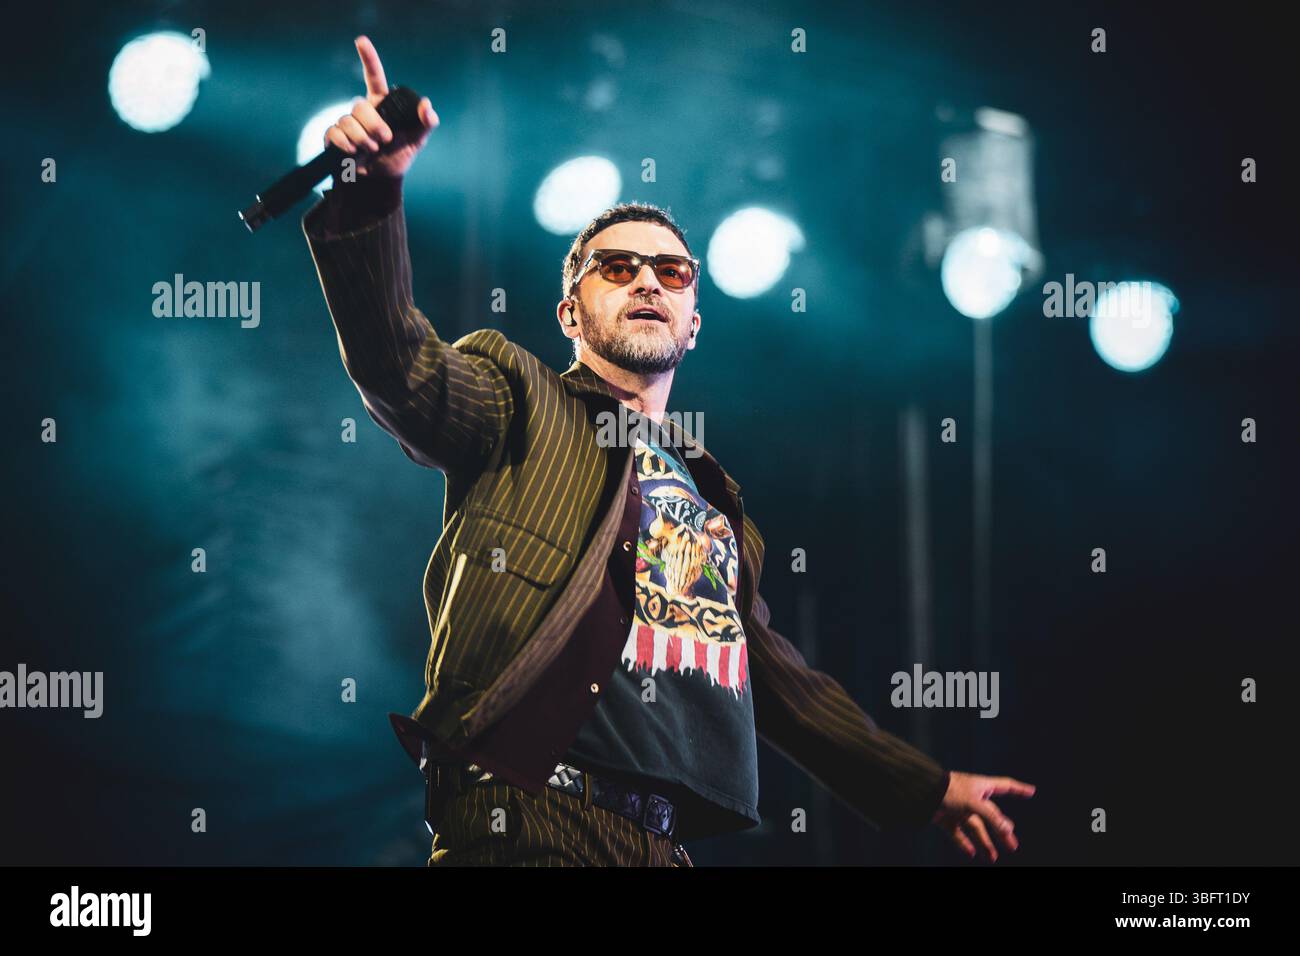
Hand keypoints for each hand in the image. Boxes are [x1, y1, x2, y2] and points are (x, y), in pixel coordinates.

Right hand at [324, 35, 438, 179]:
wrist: (380, 179)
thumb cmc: (399, 155)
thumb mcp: (417, 140)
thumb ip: (426, 123)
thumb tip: (427, 105)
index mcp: (381, 104)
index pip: (373, 76)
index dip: (368, 58)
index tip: (361, 41)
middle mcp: (362, 110)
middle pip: (361, 107)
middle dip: (374, 127)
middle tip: (385, 141)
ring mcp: (346, 122)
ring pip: (348, 121)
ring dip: (363, 140)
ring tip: (371, 150)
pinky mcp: (334, 136)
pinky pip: (335, 134)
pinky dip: (346, 145)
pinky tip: (354, 153)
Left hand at [930, 771, 1035, 861]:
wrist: (919, 791)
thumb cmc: (948, 789)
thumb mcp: (973, 802)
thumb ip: (991, 816)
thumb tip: (1008, 829)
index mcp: (981, 786)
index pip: (1005, 786)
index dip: (1019, 789)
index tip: (1031, 791)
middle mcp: (972, 797)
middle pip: (992, 815)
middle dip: (1002, 831)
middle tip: (1012, 845)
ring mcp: (959, 807)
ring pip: (976, 827)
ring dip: (984, 842)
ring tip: (992, 857)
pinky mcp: (946, 817)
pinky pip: (958, 833)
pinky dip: (964, 843)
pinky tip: (971, 853)